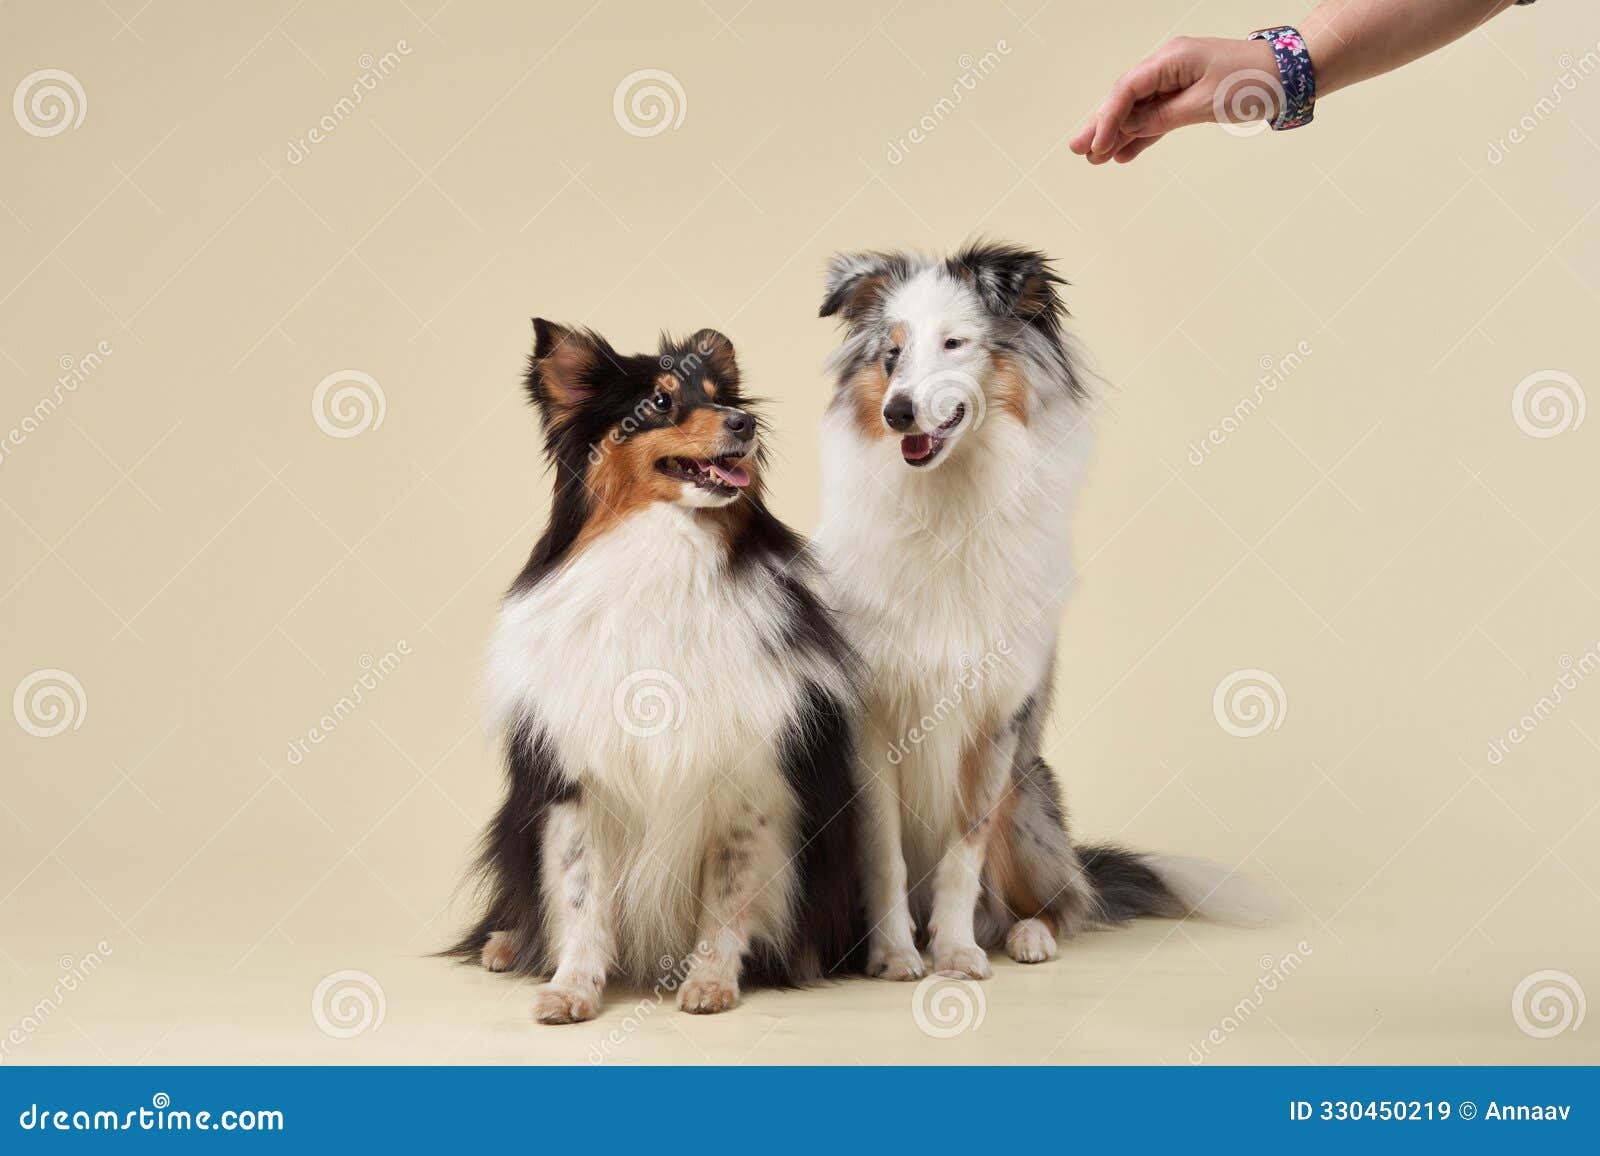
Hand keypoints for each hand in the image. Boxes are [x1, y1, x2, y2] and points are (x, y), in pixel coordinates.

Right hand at [1068, 36, 1281, 164]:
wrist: (1288, 75)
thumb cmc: (1252, 81)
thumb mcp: (1203, 104)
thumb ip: (1161, 117)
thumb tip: (1127, 128)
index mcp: (1171, 60)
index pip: (1127, 89)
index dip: (1108, 118)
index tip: (1095, 145)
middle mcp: (1168, 66)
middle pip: (1125, 98)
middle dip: (1102, 125)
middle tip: (1076, 149)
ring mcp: (1176, 81)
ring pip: (1138, 109)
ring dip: (1118, 134)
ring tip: (1095, 159)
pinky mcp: (1186, 95)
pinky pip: (1156, 116)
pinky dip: (1141, 134)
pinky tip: (1124, 154)